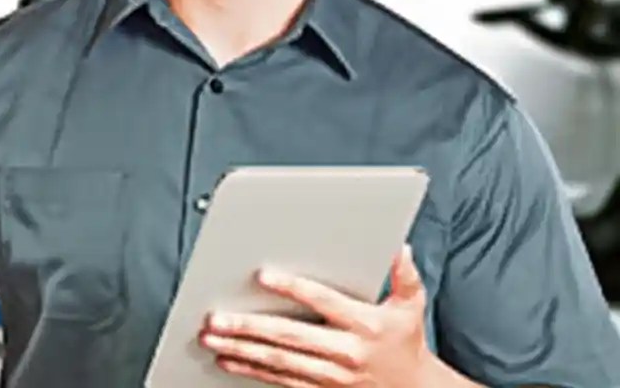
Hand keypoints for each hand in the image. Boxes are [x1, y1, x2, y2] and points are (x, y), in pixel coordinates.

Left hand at [198, 245, 454, 386]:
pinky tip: (227, 360)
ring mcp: (330, 375)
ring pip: (279, 361)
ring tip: (211, 337)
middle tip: (217, 316)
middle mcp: (345, 351)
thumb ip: (404, 276)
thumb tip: (399, 247)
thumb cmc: (404, 342)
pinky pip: (280, 379)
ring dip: (241, 349)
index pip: (324, 302)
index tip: (263, 275)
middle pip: (290, 336)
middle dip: (250, 326)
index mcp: (364, 325)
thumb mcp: (411, 307)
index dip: (293, 288)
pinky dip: (251, 370)